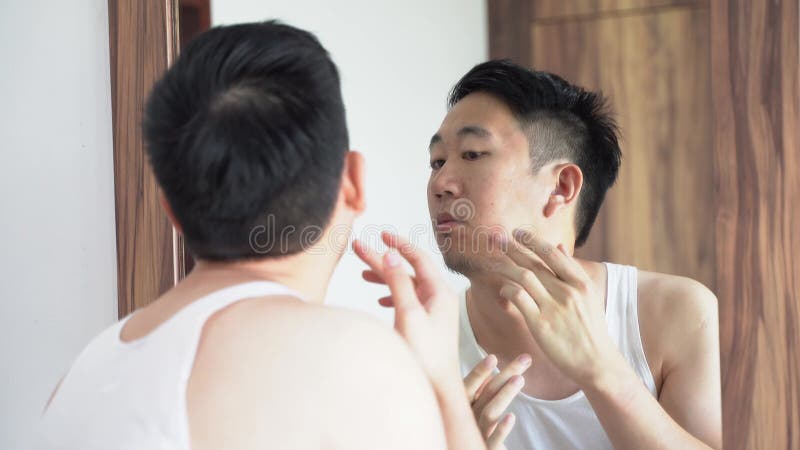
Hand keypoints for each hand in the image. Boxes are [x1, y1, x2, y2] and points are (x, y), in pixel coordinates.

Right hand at [353, 231, 460, 387]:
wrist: (438, 389)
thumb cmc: (426, 355)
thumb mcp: (408, 314)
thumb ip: (398, 283)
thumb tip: (391, 255)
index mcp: (440, 292)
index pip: (418, 258)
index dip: (398, 244)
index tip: (380, 234)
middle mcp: (439, 298)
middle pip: (408, 270)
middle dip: (384, 260)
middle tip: (359, 250)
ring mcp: (434, 312)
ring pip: (406, 286)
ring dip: (386, 278)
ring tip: (362, 274)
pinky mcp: (427, 325)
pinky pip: (408, 301)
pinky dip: (392, 295)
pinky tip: (380, 300)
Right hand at [464, 354, 530, 449]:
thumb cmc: (473, 431)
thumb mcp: (473, 409)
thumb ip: (479, 391)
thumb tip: (490, 365)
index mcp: (462, 406)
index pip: (469, 385)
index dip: (479, 372)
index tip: (493, 357)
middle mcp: (466, 418)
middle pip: (486, 394)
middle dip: (505, 374)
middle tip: (525, 359)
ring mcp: (475, 434)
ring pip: (489, 412)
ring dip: (504, 394)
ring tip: (520, 379)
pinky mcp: (485, 449)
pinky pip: (494, 440)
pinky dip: (501, 429)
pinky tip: (511, 417)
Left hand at [492, 229, 623, 387]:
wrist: (596, 361)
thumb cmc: (590, 329)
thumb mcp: (587, 296)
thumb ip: (571, 270)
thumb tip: (558, 245)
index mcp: (580, 282)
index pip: (552, 253)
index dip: (532, 240)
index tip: (518, 232)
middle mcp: (567, 291)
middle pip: (534, 262)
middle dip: (512, 248)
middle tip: (495, 238)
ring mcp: (554, 307)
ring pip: (523, 276)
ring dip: (505, 266)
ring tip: (493, 262)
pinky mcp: (541, 324)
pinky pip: (519, 298)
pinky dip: (508, 289)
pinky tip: (503, 290)